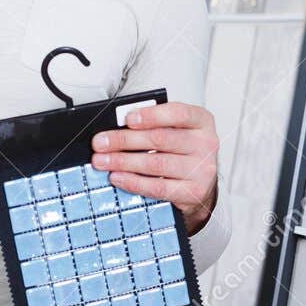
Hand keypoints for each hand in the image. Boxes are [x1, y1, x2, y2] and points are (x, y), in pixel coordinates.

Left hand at [91, 102, 218, 233]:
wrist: (202, 184)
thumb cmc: (183, 151)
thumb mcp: (175, 130)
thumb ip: (153, 125)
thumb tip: (117, 127)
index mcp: (201, 121)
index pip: (178, 113)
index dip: (151, 115)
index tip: (128, 119)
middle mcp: (205, 144)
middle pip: (160, 139)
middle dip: (124, 140)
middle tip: (100, 143)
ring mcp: (201, 170)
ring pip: (156, 164)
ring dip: (123, 162)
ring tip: (102, 161)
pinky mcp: (193, 192)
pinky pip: (158, 187)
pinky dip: (134, 182)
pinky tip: (118, 177)